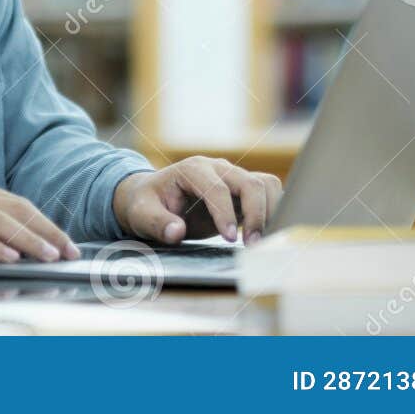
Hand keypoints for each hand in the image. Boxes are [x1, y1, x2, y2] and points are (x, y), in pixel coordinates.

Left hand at [112, 158, 282, 243]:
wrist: (153, 197)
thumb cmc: (147, 204)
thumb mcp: (141, 214)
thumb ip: (156, 222)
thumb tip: (176, 232)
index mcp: (192, 169)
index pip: (217, 188)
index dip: (226, 214)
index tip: (230, 240)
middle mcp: (217, 168)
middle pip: (249, 183)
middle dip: (256, 214)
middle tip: (251, 245)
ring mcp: (232, 177)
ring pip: (265, 185)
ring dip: (269, 212)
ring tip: (260, 241)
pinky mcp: (242, 191)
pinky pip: (268, 193)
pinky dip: (273, 211)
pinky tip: (265, 233)